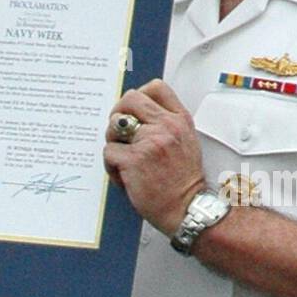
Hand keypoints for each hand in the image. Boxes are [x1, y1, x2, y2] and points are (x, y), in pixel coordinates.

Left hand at [104, 78, 205, 236]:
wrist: (187, 208)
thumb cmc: (183, 179)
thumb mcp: (186, 141)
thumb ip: (167, 122)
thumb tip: (139, 111)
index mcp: (179, 120)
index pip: (157, 87)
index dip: (140, 94)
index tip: (134, 109)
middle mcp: (166, 127)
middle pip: (130, 99)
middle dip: (119, 113)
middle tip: (120, 131)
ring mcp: (149, 142)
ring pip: (114, 125)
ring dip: (113, 142)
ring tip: (124, 158)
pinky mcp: (134, 160)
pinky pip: (109, 151)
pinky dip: (111, 165)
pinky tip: (123, 174)